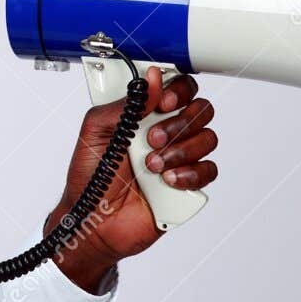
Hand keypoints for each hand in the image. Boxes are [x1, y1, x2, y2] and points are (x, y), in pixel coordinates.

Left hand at [43, 68, 217, 291]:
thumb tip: (151, 80)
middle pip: (201, 110)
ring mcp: (180, 159)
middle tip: (151, 139)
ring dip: (180, 150)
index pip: (179, 88)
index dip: (178, 90)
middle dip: (177, 123)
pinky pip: (209, 171)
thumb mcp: (96, 131)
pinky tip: (166, 181)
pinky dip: (189, 174)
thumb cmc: (91, 178)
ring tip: (152, 165)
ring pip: (207, 139)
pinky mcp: (188, 185)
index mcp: (147, 115)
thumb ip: (124, 104)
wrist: (93, 221)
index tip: (163, 102)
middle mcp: (168, 134)